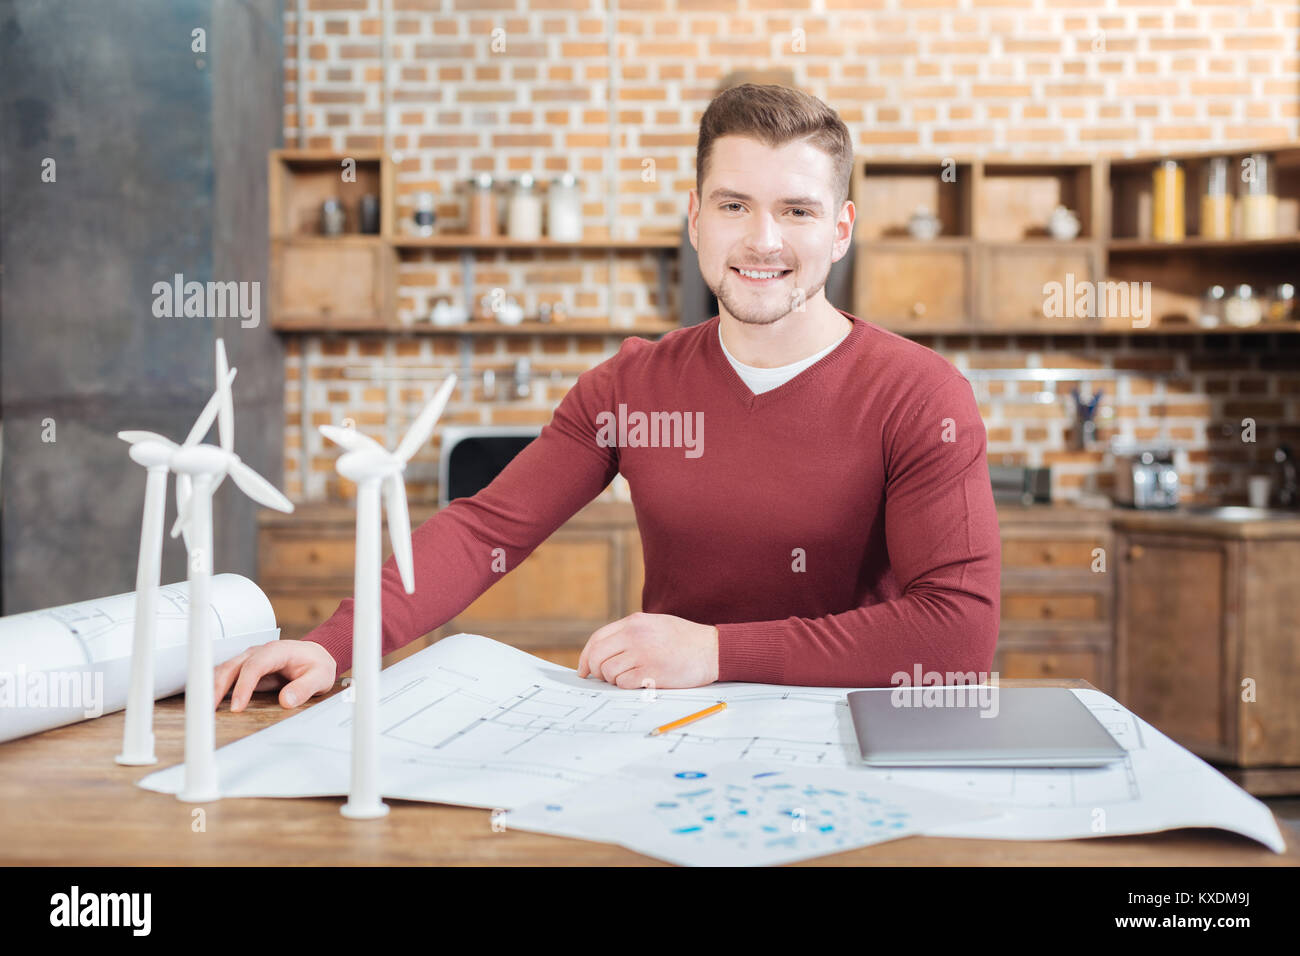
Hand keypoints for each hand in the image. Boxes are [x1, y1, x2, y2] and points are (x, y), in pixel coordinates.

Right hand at [213, 639, 336, 710]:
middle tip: (209, 710)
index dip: (243, 686)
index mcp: (276, 651)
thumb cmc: (316, 664)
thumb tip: (286, 700)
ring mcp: (249, 659)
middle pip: (232, 666)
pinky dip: (214, 688)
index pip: (255, 666)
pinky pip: (226, 677)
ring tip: (203, 710)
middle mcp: (258, 653)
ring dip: (211, 688)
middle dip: (218, 687)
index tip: (237, 706)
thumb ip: (304, 688)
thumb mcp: (320, 677)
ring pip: (224, 670)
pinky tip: (208, 703)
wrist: (315, 656)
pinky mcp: (244, 669)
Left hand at [577, 612, 718, 689]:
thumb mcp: (654, 624)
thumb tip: (603, 651)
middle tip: (605, 678)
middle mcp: (634, 636)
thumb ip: (629, 632)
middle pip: (597, 657)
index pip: (597, 639)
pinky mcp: (650, 673)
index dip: (585, 657)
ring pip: (609, 673)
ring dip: (615, 680)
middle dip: (596, 671)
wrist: (712, 650)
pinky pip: (623, 684)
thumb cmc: (684, 639)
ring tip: (632, 677)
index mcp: (634, 622)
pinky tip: (641, 681)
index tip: (584, 669)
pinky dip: (627, 686)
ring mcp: (642, 655)